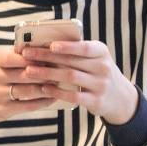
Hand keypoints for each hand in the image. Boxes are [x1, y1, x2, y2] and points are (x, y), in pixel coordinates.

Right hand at [0, 48, 54, 123]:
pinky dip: (42, 102)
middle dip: (45, 74)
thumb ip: (21, 56)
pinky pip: (27, 105)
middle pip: (25, 74)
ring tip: (59, 85)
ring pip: (27, 91)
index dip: (35, 59)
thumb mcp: (3, 63)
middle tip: (62, 73)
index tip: (52, 59)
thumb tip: (48, 49)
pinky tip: (52, 98)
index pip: (16, 57)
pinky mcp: (2, 108)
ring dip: (46, 88)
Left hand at [19, 41, 140, 124]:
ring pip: (70, 77)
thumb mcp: (94, 58)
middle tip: (26, 54)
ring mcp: (101, 85)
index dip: (68, 46)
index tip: (50, 45)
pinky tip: (43, 88)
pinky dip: (57, 92)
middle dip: (46, 57)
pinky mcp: (96, 101)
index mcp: (101, 52)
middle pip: (71, 61)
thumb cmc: (97, 72)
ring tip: (29, 71)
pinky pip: (74, 96)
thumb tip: (42, 44)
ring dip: (47, 73)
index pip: (85, 47)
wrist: (120, 97)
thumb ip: (76, 52)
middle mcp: (103, 67)